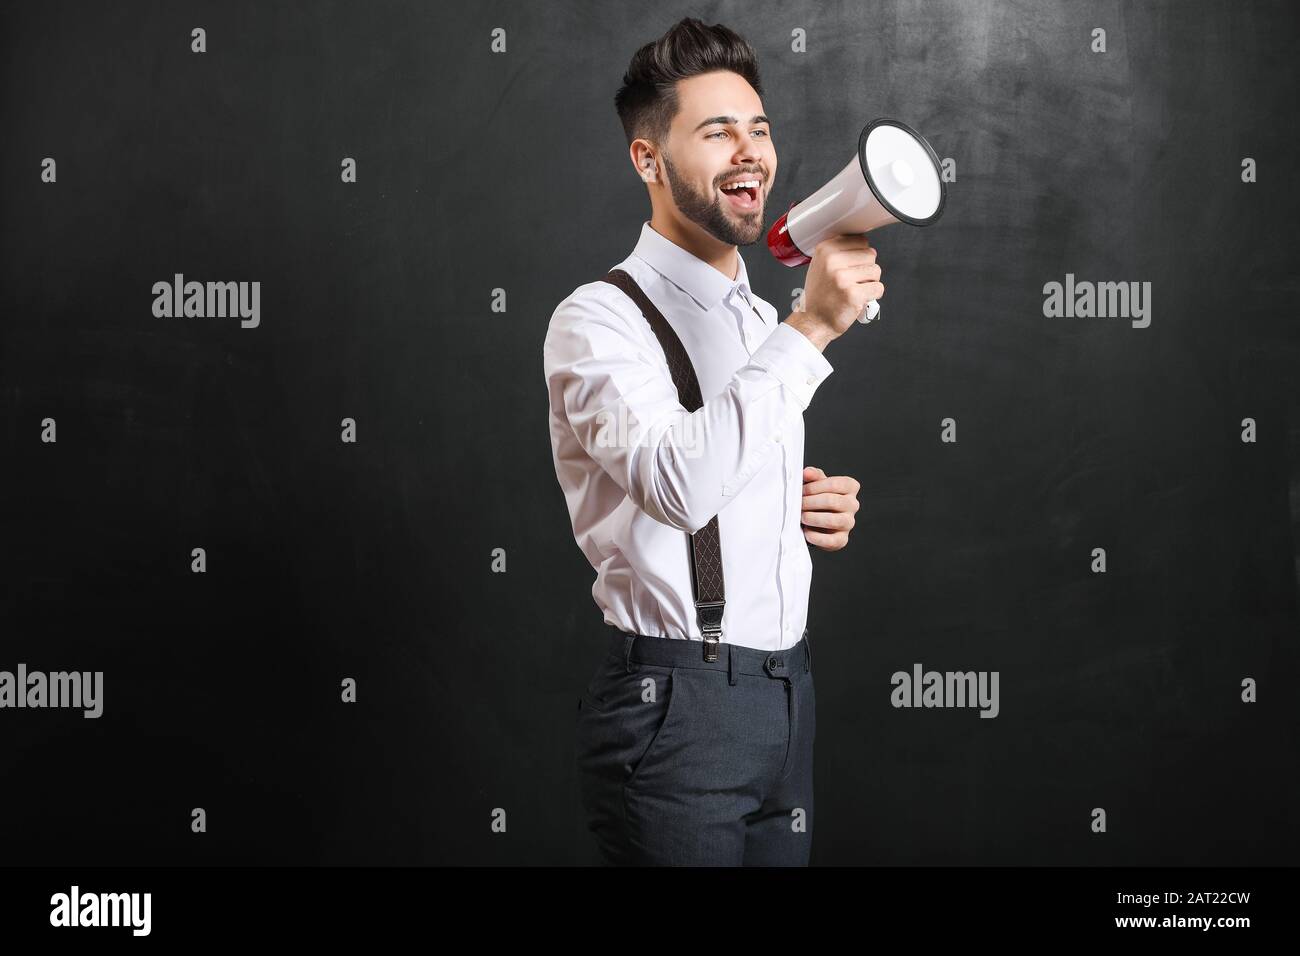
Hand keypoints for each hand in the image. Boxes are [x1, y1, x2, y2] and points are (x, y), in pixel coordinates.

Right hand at [784, 235, 883, 350]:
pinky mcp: (853, 294)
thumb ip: (839, 252)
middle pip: (870, 254)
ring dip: (870, 282)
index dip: (860, 255)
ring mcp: (842, 278)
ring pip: (876, 270)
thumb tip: (863, 243)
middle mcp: (832, 261)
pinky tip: (859, 299)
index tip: (851, 266)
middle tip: (853, 281)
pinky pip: (878, 288)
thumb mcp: (820, 266)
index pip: (860, 240)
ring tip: (855, 290)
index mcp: (825, 250)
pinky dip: (873, 295)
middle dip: (866, 269)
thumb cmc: (819, 297)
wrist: (813, 322)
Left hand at [800, 466, 859, 550]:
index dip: (814, 487)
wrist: (816, 519)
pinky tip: (807, 532)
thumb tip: (807, 473)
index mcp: (850, 487)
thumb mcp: (815, 483)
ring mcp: (849, 523)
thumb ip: (813, 475)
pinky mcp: (842, 540)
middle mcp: (853, 504)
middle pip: (832, 501)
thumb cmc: (816, 498)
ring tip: (802, 517)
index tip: (801, 491)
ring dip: (813, 518)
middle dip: (810, 502)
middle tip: (799, 505)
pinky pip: (830, 540)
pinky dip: (815, 537)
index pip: (834, 484)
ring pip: (833, 520)